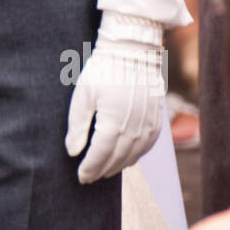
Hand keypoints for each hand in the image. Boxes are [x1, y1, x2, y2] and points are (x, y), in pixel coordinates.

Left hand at [65, 37, 163, 183]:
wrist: (134, 52)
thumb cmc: (104, 70)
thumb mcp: (83, 95)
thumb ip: (77, 126)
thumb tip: (73, 152)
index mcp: (113, 124)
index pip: (100, 157)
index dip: (89, 169)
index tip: (81, 177)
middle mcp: (134, 130)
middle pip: (116, 160)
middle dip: (101, 170)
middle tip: (89, 177)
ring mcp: (148, 127)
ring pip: (132, 157)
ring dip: (117, 166)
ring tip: (104, 170)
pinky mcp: (157, 122)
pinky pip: (146, 148)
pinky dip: (134, 156)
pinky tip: (124, 157)